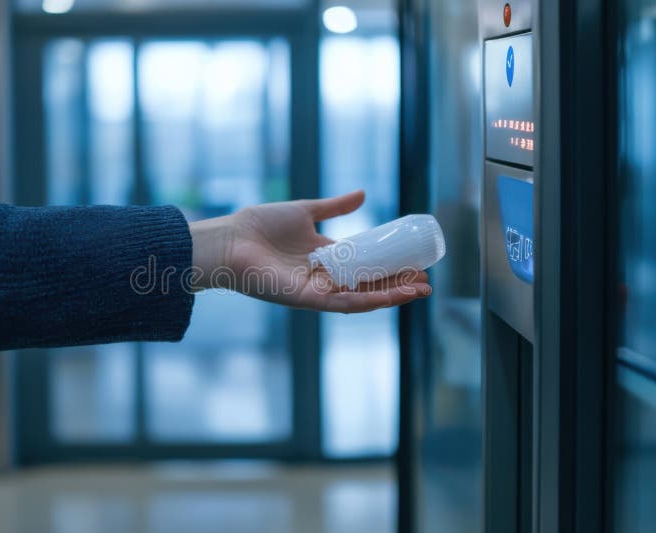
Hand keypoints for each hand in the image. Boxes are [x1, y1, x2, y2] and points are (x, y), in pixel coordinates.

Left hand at [190, 191, 431, 312]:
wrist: (230, 239)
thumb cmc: (259, 225)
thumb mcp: (305, 211)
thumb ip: (333, 207)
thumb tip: (363, 194)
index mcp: (324, 259)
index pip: (364, 267)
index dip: (390, 268)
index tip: (416, 264)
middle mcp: (323, 278)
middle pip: (368, 285)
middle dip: (398, 285)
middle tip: (426, 281)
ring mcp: (316, 291)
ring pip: (361, 298)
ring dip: (391, 296)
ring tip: (420, 291)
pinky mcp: (306, 300)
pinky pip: (342, 303)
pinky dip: (369, 300)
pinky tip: (392, 297)